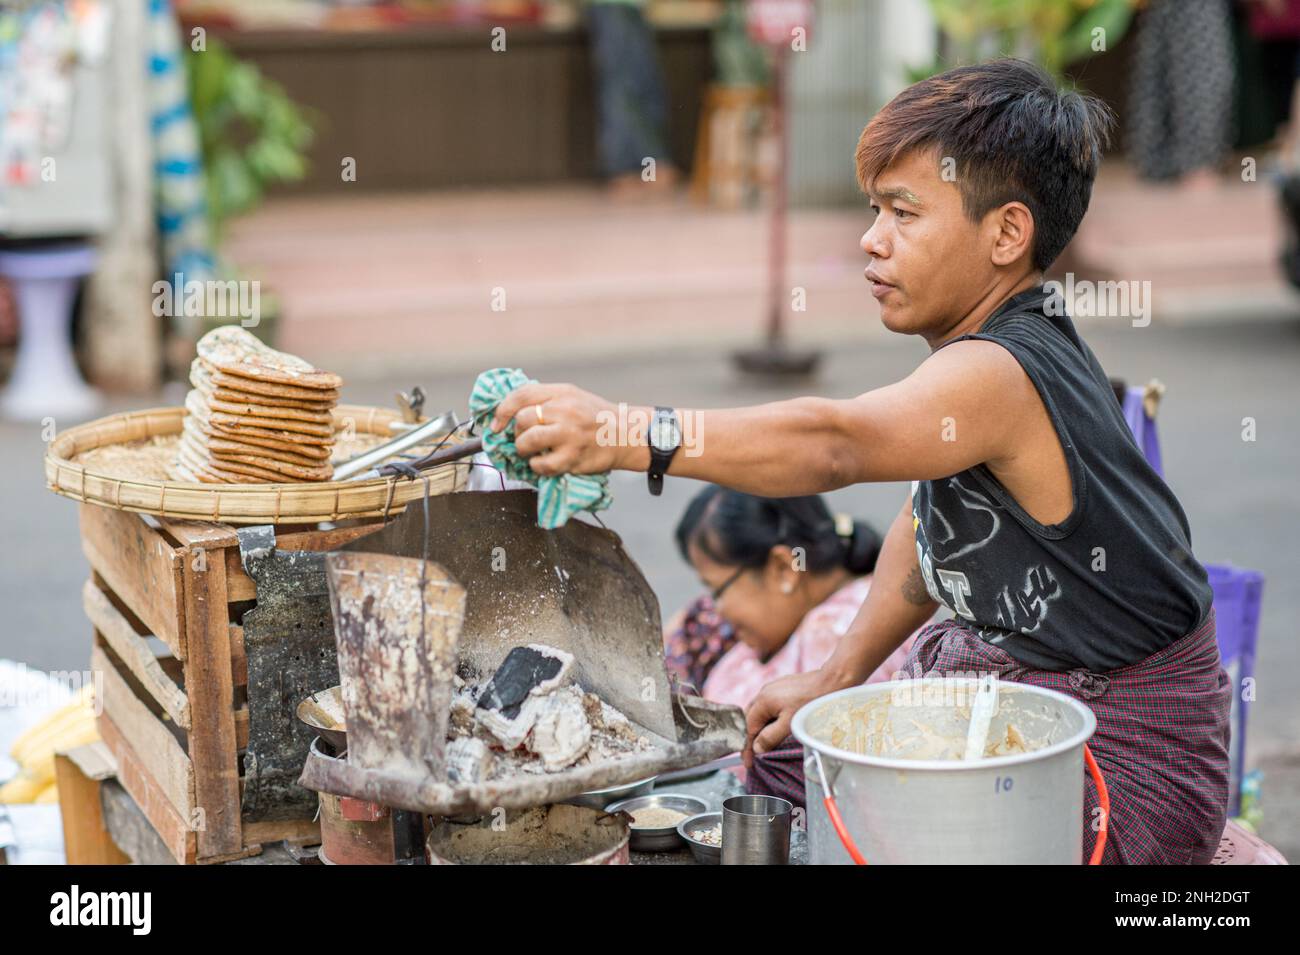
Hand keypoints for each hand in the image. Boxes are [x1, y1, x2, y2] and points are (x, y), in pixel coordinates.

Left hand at [490, 382, 641, 476]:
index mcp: (562, 393)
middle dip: (517, 433)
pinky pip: (541, 465)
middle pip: (522, 420)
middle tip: (524, 440)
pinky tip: (543, 464)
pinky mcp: (573, 457)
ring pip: (527, 442)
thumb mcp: (572, 396)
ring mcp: (569, 434)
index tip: (496, 425)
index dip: (502, 411)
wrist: (626, 435)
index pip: (521, 395)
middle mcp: (565, 411)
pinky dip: (536, 467)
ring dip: (523, 450)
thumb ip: (546, 400)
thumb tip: (510, 413)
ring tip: (530, 453)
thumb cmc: (595, 416)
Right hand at [743, 669, 839, 767]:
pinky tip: (774, 724)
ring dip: (758, 727)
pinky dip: (767, 718)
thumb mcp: (790, 725)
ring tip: (762, 742)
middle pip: (749, 718)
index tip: (748, 763)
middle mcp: (764, 692)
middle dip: (749, 737)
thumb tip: (756, 748)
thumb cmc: (811, 703)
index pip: (748, 728)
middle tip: (752, 754)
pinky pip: (768, 705)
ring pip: (758, 711)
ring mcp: (773, 688)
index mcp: (763, 701)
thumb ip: (770, 737)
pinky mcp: (782, 687)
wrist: (831, 681)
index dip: (747, 747)